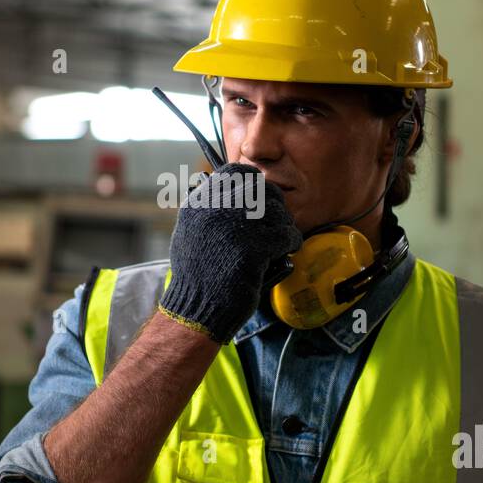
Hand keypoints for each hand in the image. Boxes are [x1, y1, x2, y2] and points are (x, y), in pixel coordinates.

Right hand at [158, 162, 301, 342]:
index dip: (254, 181)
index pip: (234, 172)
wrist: (195, 310)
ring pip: (277, 211)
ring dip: (284, 225)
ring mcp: (233, 227)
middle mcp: (214, 209)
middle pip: (261, 188)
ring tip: (282, 240)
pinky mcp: (251, 248)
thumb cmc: (198, 277)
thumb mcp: (191, 233)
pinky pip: (285, 234)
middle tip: (279, 221)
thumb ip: (209, 210)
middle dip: (275, 203)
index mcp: (199, 203)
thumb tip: (237, 191)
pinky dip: (291, 241)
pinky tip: (287, 250)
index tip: (263, 196)